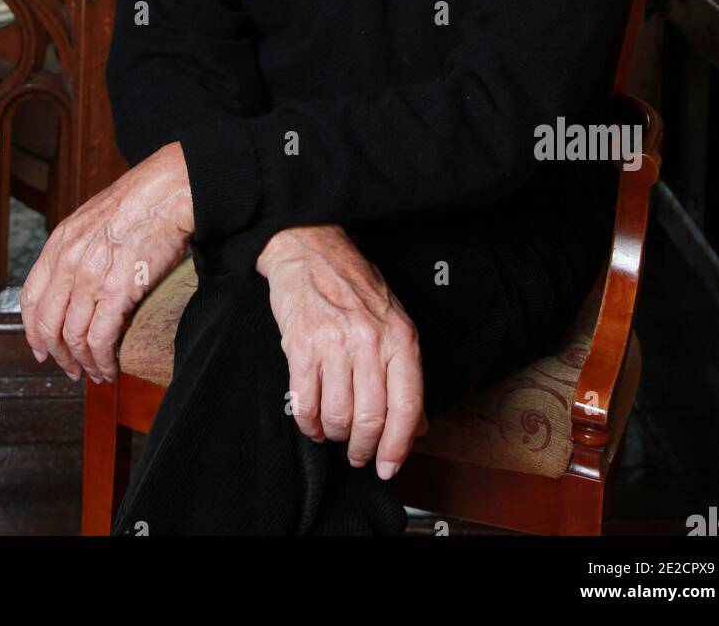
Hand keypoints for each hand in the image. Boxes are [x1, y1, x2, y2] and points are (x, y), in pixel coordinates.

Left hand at [20, 142, 193, 383]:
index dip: (33, 330)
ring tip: (96, 373)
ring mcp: (90, 279)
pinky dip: (102, 360)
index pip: (30, 298)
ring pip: (73, 337)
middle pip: (48, 324)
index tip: (41, 347)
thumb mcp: (93, 217)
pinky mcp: (118, 293)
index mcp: (59, 243)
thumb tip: (81, 272)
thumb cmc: (141, 199)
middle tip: (70, 369)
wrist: (167, 191)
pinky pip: (100, 340)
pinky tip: (110, 367)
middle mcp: (68, 263)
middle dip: (57, 355)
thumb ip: (79, 245)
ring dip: (83, 363)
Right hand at [256, 225, 426, 479]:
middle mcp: (370, 341)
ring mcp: (334, 343)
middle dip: (364, 449)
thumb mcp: (395, 322)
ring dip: (335, 434)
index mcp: (400, 337)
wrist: (311, 251)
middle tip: (358, 455)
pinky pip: (305, 402)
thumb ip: (406, 374)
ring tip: (334, 432)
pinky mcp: (301, 345)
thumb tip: (417, 426)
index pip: (407, 406)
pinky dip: (308, 423)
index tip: (388, 467)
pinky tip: (312, 422)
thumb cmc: (354, 286)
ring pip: (338, 415)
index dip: (398, 447)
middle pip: (371, 418)